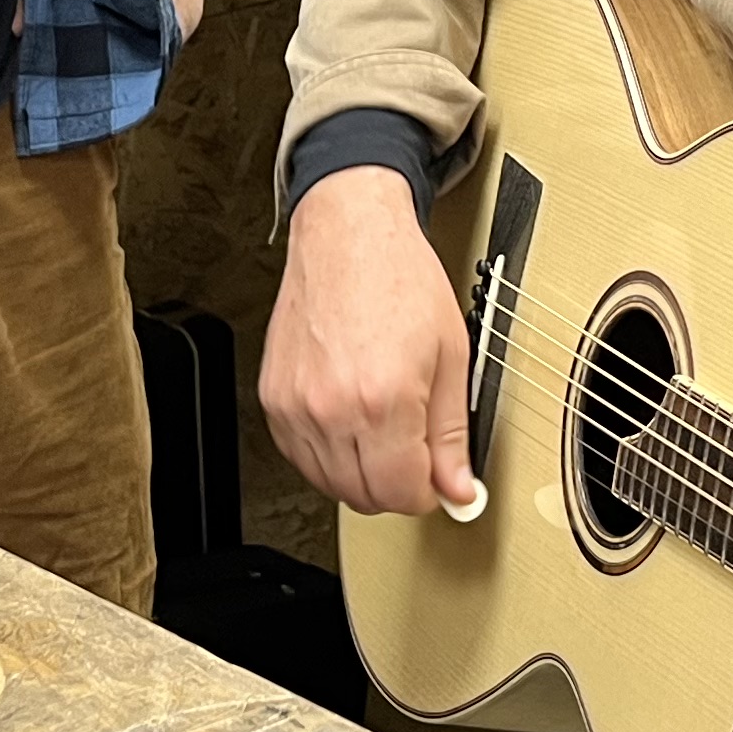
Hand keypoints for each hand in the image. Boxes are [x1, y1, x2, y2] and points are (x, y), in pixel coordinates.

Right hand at [259, 167, 477, 516]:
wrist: (348, 235)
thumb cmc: (400, 279)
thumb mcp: (452, 355)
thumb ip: (453, 434)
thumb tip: (460, 489)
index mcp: (384, 400)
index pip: (403, 494)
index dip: (429, 493)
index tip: (438, 479)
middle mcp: (332, 409)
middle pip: (364, 496)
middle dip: (397, 485)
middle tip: (415, 453)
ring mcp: (295, 406)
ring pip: (329, 484)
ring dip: (360, 474)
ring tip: (383, 431)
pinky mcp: (273, 398)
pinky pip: (300, 457)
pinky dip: (327, 454)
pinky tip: (350, 423)